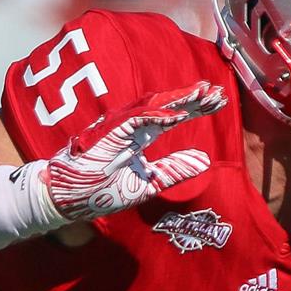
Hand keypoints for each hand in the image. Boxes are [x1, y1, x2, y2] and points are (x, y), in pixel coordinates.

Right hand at [35, 82, 227, 223]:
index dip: (196, 108)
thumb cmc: (102, 190)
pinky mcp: (109, 133)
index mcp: (140, 135)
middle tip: (219, 93)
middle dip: (194, 98)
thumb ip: (174, 170)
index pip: (173, 116)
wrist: (70, 198)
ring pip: (154, 106)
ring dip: (179, 100)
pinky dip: (158, 117)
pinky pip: (137, 121)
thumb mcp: (148, 182)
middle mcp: (132, 125)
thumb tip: (205, 160)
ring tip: (204, 95)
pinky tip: (179, 116)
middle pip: (168, 106)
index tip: (220, 101)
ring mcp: (120, 126)